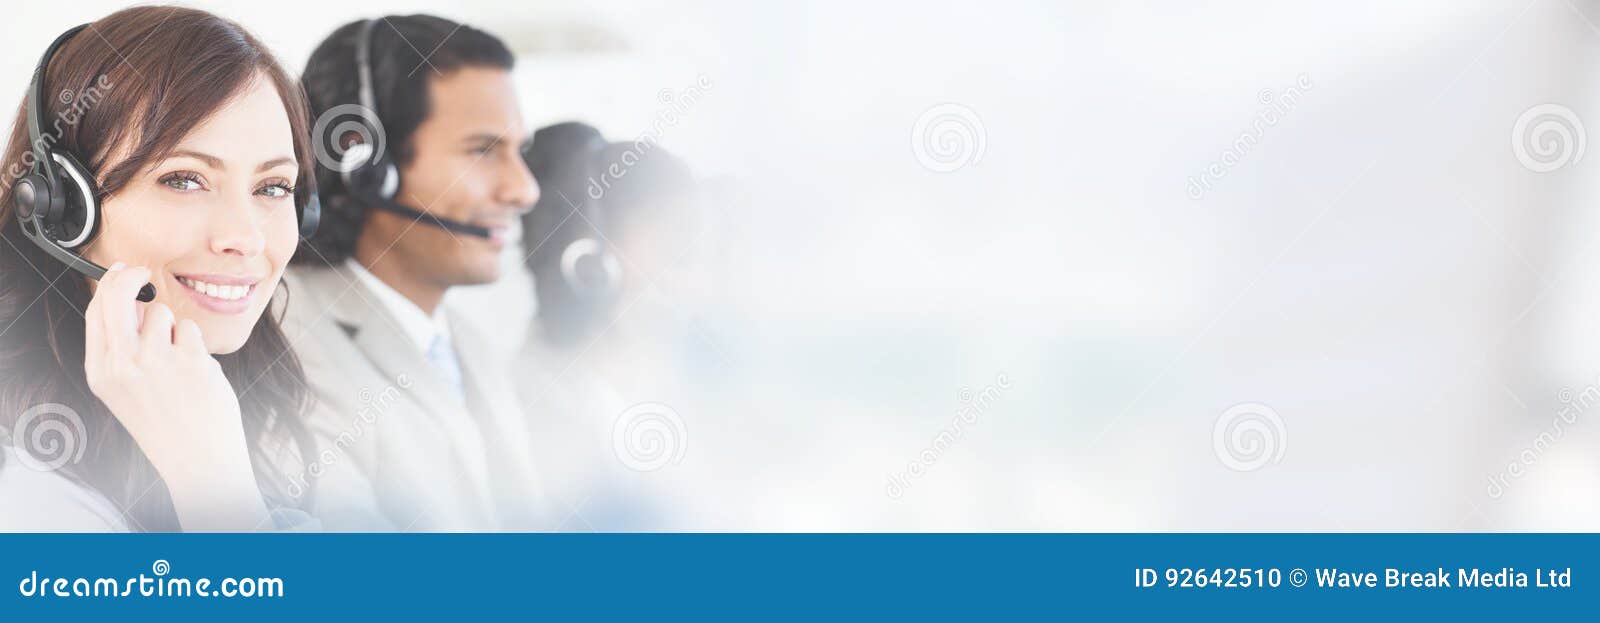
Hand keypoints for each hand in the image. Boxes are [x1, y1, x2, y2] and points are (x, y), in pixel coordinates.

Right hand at [83, 263, 269, 530]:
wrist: (197, 458)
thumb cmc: (166, 420)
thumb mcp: (125, 388)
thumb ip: (121, 347)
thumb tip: (130, 299)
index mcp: (101, 372)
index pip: (96, 312)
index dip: (109, 285)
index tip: (122, 272)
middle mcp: (123, 364)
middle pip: (119, 296)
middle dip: (130, 275)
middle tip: (143, 271)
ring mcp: (156, 361)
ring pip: (162, 313)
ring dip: (174, 328)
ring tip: (179, 362)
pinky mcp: (189, 360)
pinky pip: (190, 330)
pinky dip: (195, 345)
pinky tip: (196, 373)